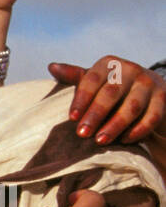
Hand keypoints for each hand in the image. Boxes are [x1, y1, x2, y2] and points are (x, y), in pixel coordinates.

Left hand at [49, 57, 165, 144]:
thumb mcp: (92, 80)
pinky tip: (124, 141)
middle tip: (82, 134)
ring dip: (115, 125)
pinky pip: (152, 116)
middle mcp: (130, 70)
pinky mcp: (163, 97)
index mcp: (109, 65)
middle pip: (111, 93)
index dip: (81, 99)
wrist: (147, 89)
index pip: (91, 80)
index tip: (71, 118)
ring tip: (100, 141)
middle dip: (95, 115)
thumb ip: (74, 76)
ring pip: (132, 106)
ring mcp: (148, 83)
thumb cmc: (111, 87)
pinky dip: (138, 130)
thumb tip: (52, 66)